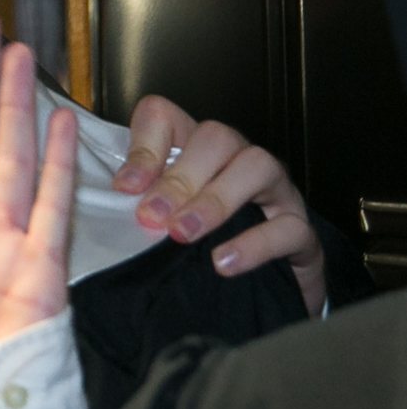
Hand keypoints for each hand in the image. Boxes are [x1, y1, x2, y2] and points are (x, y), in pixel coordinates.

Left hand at [113, 94, 325, 314]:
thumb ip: (140, 205)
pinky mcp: (301, 231)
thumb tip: (106, 203)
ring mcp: (276, 192)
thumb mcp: (166, 221)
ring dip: (215, 199)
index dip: (143, 144)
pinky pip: (288, 226)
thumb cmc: (205, 247)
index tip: (124, 187)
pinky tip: (222, 261)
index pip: (165, 117)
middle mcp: (237, 160)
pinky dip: (254, 244)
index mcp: (195, 152)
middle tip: (151, 215)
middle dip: (178, 177)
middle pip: (215, 137)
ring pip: (258, 165)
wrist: (267, 291)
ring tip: (182, 233)